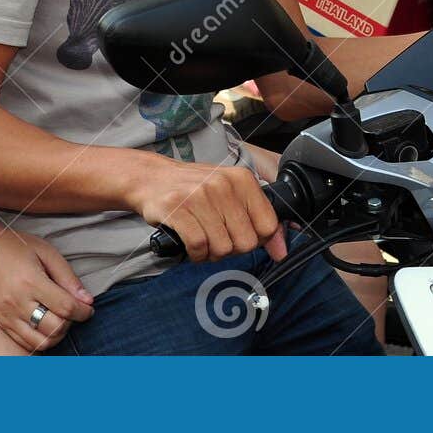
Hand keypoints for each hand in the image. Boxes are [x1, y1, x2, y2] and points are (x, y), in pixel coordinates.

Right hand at [0, 209, 93, 352]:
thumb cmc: (15, 246)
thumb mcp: (46, 252)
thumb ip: (67, 277)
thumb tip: (87, 300)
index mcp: (30, 281)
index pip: (65, 308)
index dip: (83, 311)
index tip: (88, 308)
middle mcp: (17, 302)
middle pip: (55, 328)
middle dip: (71, 323)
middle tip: (72, 311)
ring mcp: (7, 316)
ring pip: (41, 343)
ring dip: (57, 335)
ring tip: (58, 319)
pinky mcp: (0, 323)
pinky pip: (25, 344)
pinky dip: (40, 340)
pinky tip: (45, 325)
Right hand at [128, 155, 286, 262]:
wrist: (152, 178)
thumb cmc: (194, 189)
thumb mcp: (230, 195)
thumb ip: (258, 219)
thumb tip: (281, 251)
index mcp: (242, 179)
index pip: (268, 225)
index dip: (256, 239)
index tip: (240, 235)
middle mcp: (223, 185)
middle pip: (246, 242)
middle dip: (232, 248)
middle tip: (217, 237)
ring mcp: (199, 196)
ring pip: (223, 248)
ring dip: (211, 252)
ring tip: (202, 237)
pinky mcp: (178, 209)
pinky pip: (199, 247)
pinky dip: (196, 254)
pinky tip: (191, 245)